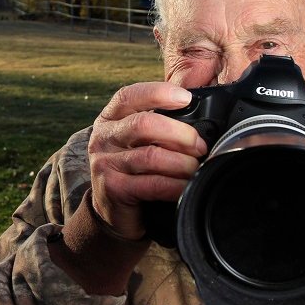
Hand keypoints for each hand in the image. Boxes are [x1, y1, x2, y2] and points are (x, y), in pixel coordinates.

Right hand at [87, 82, 207, 239]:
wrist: (113, 211)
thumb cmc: (134, 170)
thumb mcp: (140, 140)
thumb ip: (160, 123)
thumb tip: (201, 110)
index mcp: (110, 118)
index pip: (129, 96)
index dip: (158, 93)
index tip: (186, 98)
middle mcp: (104, 137)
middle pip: (143, 125)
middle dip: (180, 133)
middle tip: (200, 145)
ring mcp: (105, 163)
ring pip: (150, 156)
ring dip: (181, 162)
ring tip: (196, 168)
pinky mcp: (113, 189)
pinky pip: (152, 184)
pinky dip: (175, 185)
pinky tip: (186, 186)